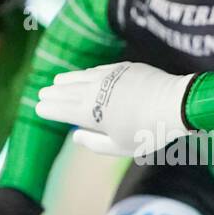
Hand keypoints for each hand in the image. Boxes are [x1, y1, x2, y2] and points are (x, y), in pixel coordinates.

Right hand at [35, 62, 195, 157]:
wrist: (173, 104)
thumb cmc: (148, 132)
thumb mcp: (121, 147)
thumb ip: (95, 143)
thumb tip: (75, 136)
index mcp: (88, 113)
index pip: (59, 110)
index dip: (48, 109)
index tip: (40, 108)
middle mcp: (92, 92)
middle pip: (65, 91)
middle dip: (52, 94)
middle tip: (43, 94)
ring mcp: (107, 77)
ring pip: (79, 77)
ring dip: (66, 80)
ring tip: (57, 82)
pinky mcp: (123, 68)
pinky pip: (98, 70)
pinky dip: (87, 74)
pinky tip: (86, 75)